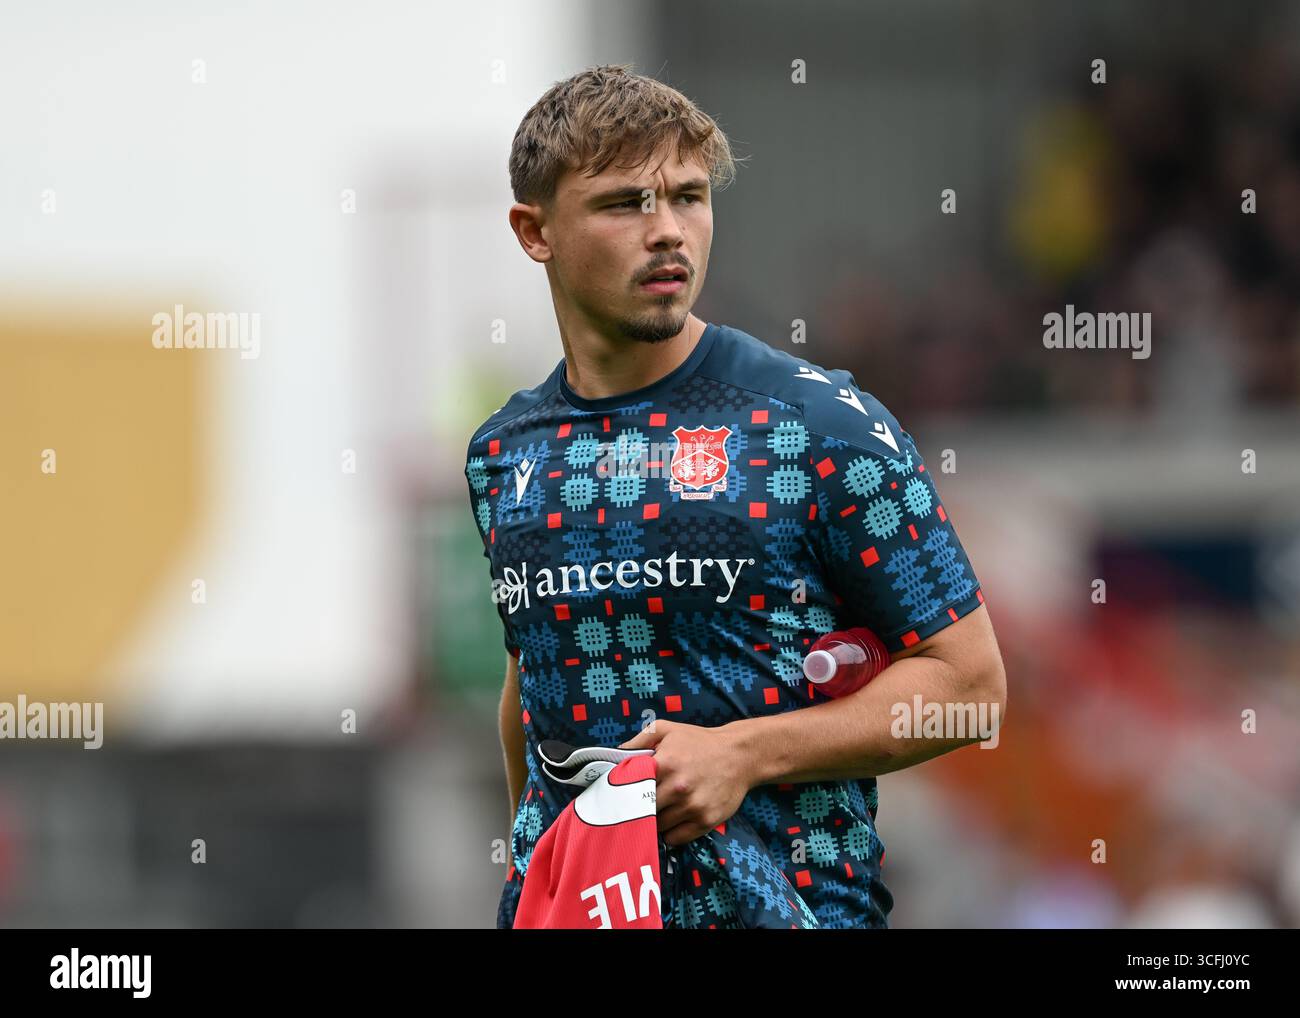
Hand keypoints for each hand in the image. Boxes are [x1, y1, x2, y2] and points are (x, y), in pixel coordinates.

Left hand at [619, 719, 754, 847]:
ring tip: (661, 810)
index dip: (624, 793)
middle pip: (642, 811)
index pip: (631, 788)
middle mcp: (678, 787)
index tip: (621, 797)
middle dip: (639, 810)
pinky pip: (675, 838)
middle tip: (640, 806)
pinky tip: (674, 820)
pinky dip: (671, 833)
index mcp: (665, 763)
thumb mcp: (667, 730)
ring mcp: (693, 806)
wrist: (740, 754)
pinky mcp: (705, 821)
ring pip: (658, 827)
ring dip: (655, 822)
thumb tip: (615, 755)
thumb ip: (638, 740)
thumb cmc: (700, 742)